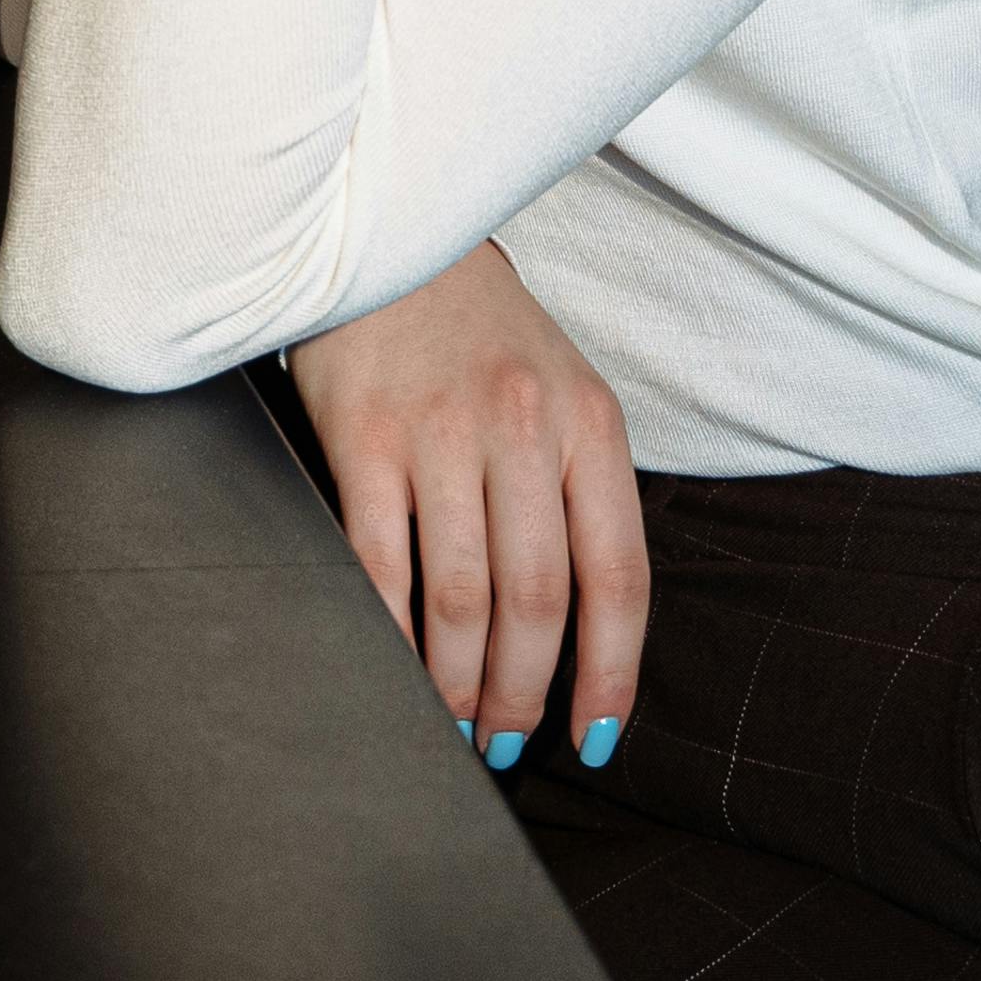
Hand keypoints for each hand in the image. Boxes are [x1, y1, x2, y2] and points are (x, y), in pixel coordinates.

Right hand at [288, 242, 646, 773]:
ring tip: (453, 721)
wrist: (390, 238)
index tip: (595, 738)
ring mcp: (440, 431)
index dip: (612, 673)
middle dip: (523, 694)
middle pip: (538, 601)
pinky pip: (381, 561)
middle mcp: (523, 428)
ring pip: (463, 596)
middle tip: (503, 743)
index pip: (618, 577)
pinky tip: (393, 667)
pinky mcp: (362, 435)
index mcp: (589, 424)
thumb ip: (577, 491)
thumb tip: (579, 629)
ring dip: (459, 681)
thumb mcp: (561, 393)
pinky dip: (391, 633)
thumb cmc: (479, 335)